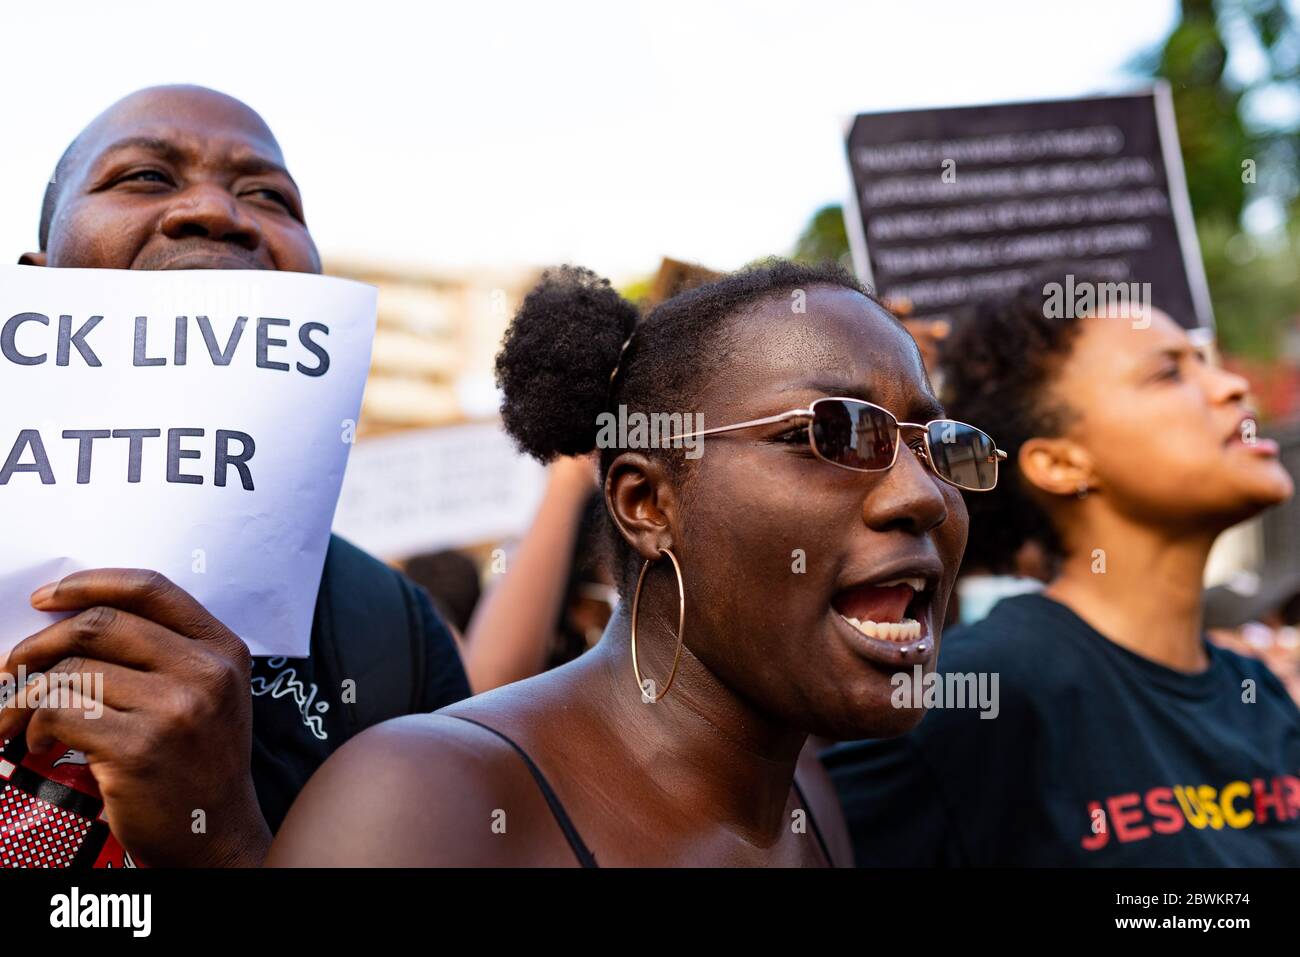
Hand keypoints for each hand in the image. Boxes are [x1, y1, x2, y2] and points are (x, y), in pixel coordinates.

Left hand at [0, 569, 269, 866]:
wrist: (215, 834)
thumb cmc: (198, 762)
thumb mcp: (207, 693)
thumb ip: (163, 652)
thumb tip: (70, 621)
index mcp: (222, 649)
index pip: (151, 589)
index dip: (90, 583)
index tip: (46, 597)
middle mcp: (206, 672)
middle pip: (100, 625)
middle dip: (40, 644)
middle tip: (13, 668)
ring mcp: (176, 709)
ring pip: (72, 672)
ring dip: (29, 698)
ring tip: (25, 724)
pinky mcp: (139, 749)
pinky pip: (60, 714)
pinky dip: (35, 728)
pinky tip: (41, 745)